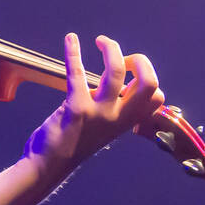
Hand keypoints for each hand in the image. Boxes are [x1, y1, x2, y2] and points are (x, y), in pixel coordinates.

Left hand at [21, 34, 165, 179]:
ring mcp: (99, 113)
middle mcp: (118, 117)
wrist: (48, 166)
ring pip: (117, 72)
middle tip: (122, 56)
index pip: (157, 98)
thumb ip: (113, 109)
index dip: (148, 78)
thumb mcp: (102, 129)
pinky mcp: (76, 108)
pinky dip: (74, 52)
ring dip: (112, 49)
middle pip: (149, 83)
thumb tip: (117, 87)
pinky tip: (71, 39)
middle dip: (140, 61)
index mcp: (127, 122)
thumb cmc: (72, 144)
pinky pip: (78, 73)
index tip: (130, 72)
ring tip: (101, 40)